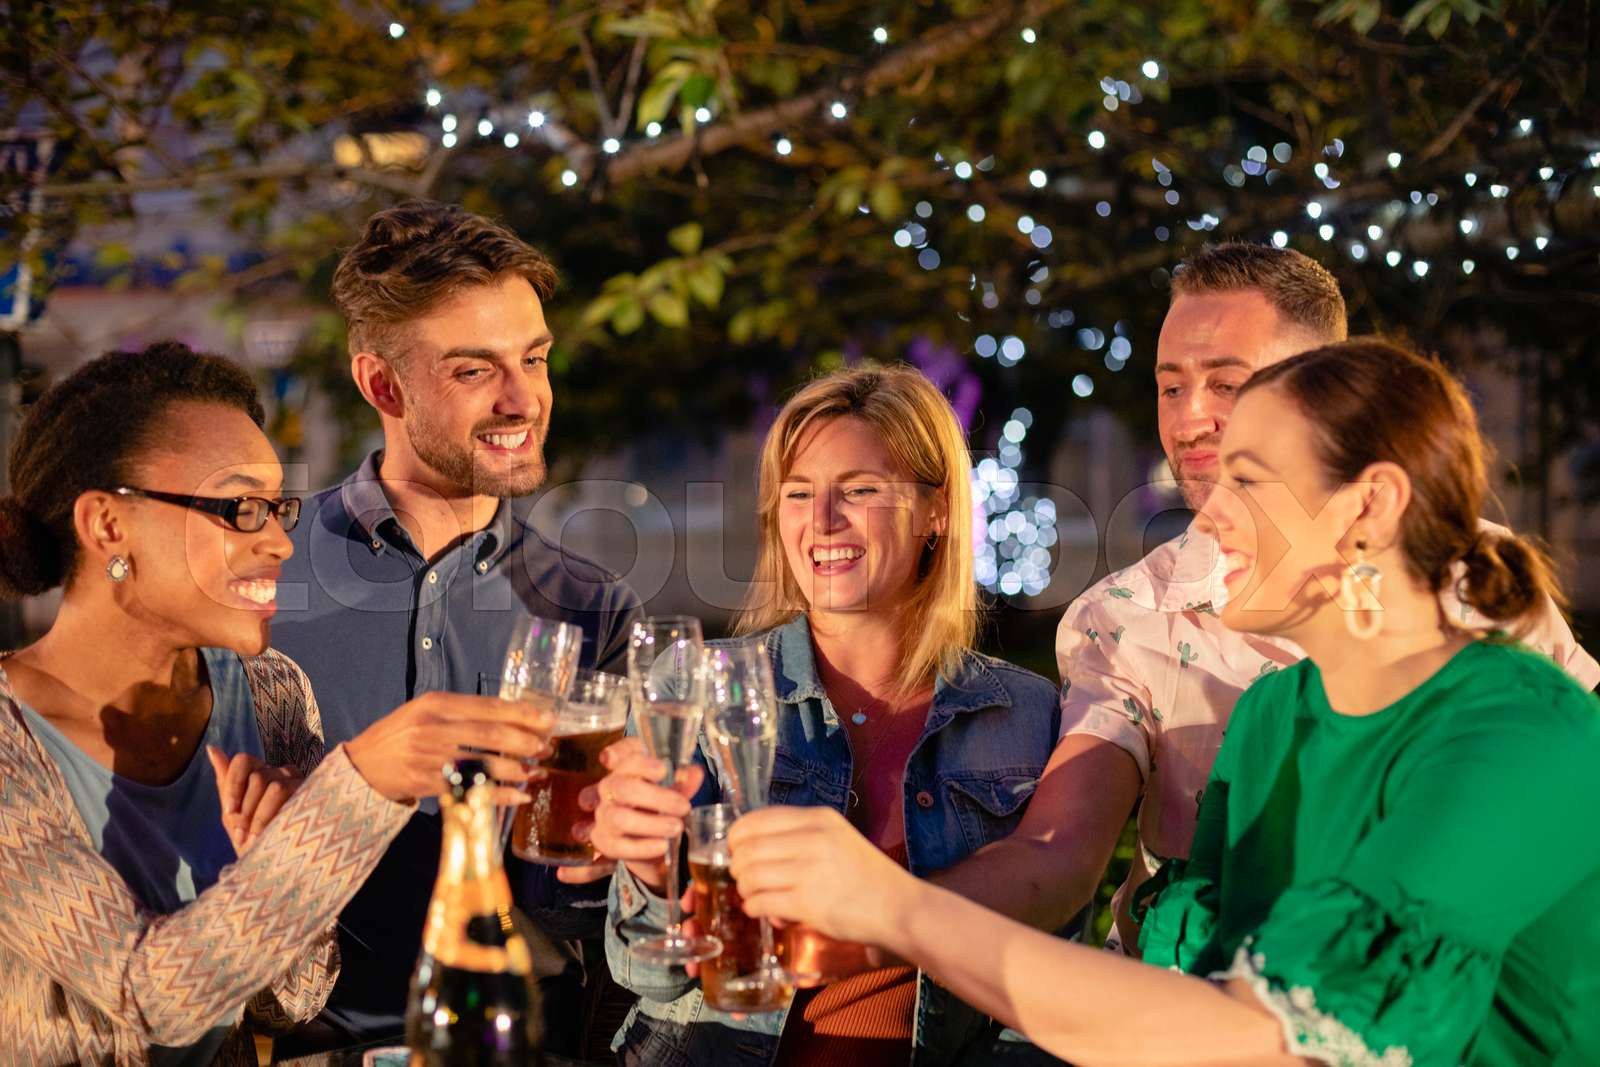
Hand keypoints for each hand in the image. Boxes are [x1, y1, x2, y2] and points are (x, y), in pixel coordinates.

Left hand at [207, 746, 300, 852]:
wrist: (268, 868)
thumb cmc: (250, 840)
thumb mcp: (231, 814)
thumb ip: (224, 782)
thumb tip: (211, 747)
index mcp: (258, 773)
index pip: (242, 761)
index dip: (234, 785)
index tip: (230, 813)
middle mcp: (279, 772)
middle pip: (256, 776)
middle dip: (245, 807)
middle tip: (242, 834)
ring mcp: (296, 781)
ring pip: (271, 784)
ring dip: (258, 814)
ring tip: (255, 836)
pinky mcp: (308, 792)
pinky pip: (284, 792)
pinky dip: (270, 814)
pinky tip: (270, 831)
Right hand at [345, 691, 552, 803]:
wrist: (362, 766)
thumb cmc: (401, 735)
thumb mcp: (426, 711)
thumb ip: (462, 712)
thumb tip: (512, 717)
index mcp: (437, 704)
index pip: (488, 706)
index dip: (522, 713)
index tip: (548, 719)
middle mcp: (433, 728)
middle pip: (490, 734)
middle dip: (524, 741)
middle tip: (546, 747)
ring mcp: (429, 757)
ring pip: (482, 763)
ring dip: (515, 769)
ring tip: (536, 772)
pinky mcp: (426, 784)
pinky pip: (469, 790)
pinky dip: (496, 794)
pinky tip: (517, 797)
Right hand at [583, 736, 703, 891]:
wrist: (644, 842)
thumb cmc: (656, 807)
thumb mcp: (672, 791)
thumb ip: (683, 782)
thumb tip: (696, 773)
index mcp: (625, 768)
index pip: (625, 754)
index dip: (641, 761)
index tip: (662, 770)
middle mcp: (609, 789)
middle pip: (623, 787)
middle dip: (656, 797)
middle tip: (684, 807)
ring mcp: (603, 815)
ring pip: (619, 817)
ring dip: (651, 824)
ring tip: (676, 827)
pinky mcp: (603, 842)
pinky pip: (619, 845)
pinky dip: (643, 847)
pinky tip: (663, 845)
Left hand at [729, 806, 917, 946]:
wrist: (900, 907)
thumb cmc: (867, 876)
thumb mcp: (837, 838)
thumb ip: (799, 837)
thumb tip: (753, 850)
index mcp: (818, 818)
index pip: (756, 819)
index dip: (737, 837)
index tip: (736, 851)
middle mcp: (812, 839)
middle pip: (747, 848)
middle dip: (737, 867)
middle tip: (744, 879)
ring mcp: (809, 870)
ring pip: (749, 875)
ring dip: (744, 890)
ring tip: (755, 897)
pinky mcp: (808, 902)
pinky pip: (760, 903)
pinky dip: (754, 909)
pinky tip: (764, 912)